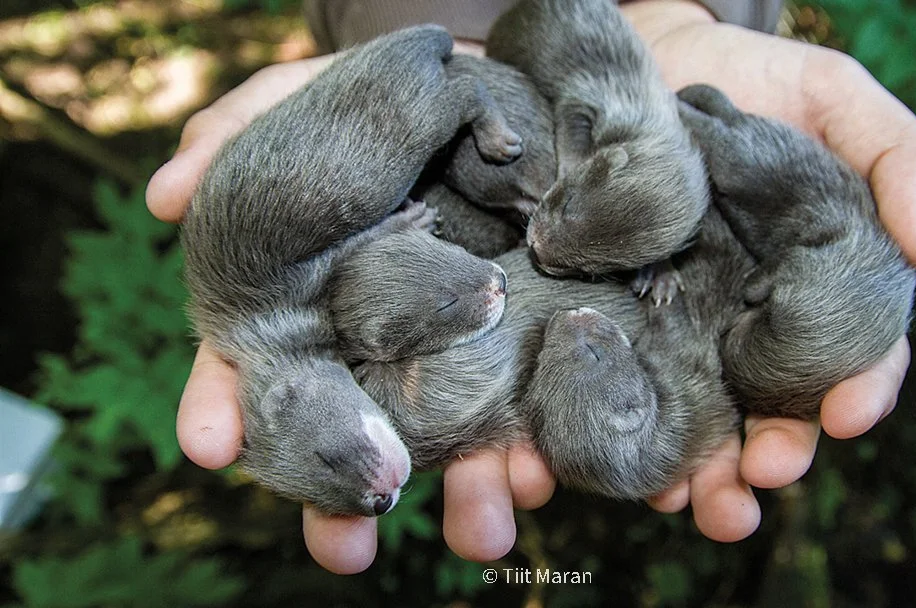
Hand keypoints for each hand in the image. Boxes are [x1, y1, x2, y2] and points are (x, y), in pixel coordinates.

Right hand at [148, 41, 551, 574]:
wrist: (494, 93)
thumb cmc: (377, 104)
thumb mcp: (302, 101)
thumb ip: (237, 137)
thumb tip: (165, 198)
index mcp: (306, 304)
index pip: (253, 366)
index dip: (227, 405)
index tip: (210, 448)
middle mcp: (376, 348)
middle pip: (355, 435)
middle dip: (346, 497)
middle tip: (343, 550)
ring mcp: (457, 355)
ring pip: (454, 440)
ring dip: (465, 495)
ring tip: (481, 533)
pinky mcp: (531, 348)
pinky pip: (538, 408)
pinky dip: (547, 449)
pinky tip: (548, 476)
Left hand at [618, 1, 915, 538]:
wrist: (652, 68)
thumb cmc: (758, 83)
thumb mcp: (836, 99)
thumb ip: (895, 157)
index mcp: (819, 289)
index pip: (854, 356)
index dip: (858, 389)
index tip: (846, 414)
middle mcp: (755, 327)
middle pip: (775, 412)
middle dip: (768, 456)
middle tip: (754, 484)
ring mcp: (687, 332)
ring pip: (699, 422)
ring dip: (696, 472)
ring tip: (685, 501)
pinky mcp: (621, 325)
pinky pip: (622, 391)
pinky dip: (616, 434)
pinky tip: (610, 466)